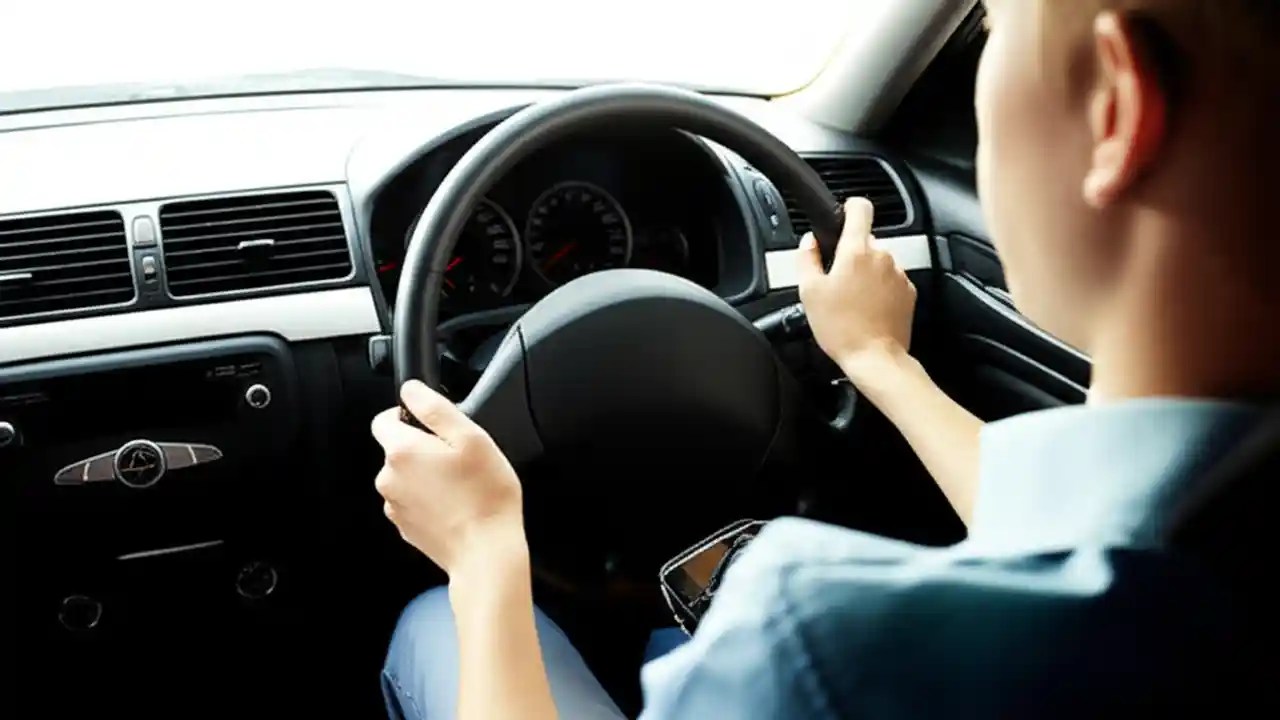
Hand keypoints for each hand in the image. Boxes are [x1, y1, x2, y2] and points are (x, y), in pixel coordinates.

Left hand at [371, 380, 525, 573]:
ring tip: (460, 485)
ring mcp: (395, 505)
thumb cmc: (485, 497)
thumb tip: (410, 390)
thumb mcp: (471, 437)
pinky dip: (429, 499)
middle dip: (423, 448)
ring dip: (427, 475)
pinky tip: (455, 505)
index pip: (383, 418)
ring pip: (406, 476)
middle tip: (458, 459)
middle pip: (397, 448)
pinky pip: (412, 500)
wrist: (485, 552)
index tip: (435, 428)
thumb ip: (434, 407)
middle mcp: (389, 478)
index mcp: (402, 451)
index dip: (409, 416)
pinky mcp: (405, 526)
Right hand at [797, 197, 916, 377]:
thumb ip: (806, 258)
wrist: (874, 358)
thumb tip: (808, 242)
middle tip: (835, 281)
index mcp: (856, 251)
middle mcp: (882, 256)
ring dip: (865, 274)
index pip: (860, 208)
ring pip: (878, 262)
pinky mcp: (908, 292)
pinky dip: (879, 289)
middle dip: (851, 255)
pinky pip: (890, 280)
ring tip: (851, 300)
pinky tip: (866, 308)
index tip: (843, 216)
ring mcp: (898, 274)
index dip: (850, 207)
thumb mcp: (810, 292)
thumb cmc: (841, 328)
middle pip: (865, 240)